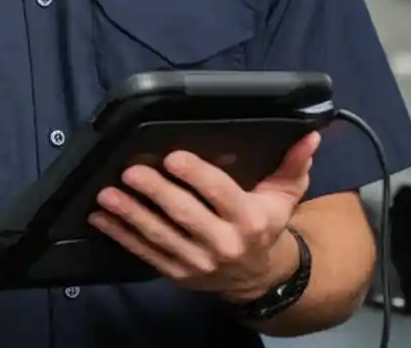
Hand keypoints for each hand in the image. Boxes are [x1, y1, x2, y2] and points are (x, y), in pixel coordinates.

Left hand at [88, 131, 320, 302]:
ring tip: (106, 194)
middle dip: (156, 192)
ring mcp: (198, 262)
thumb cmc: (265, 224)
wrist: (257, 277)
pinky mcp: (177, 273)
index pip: (220, 194)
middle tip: (130, 172)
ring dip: (130, 214)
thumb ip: (293, 164)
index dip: (196, 175)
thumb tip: (309, 134)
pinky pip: (145, 253)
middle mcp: (224, 243)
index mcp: (250, 220)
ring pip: (160, 235)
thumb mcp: (284, 196)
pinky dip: (121, 235)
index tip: (172, 157)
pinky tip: (101, 218)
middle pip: (185, 214)